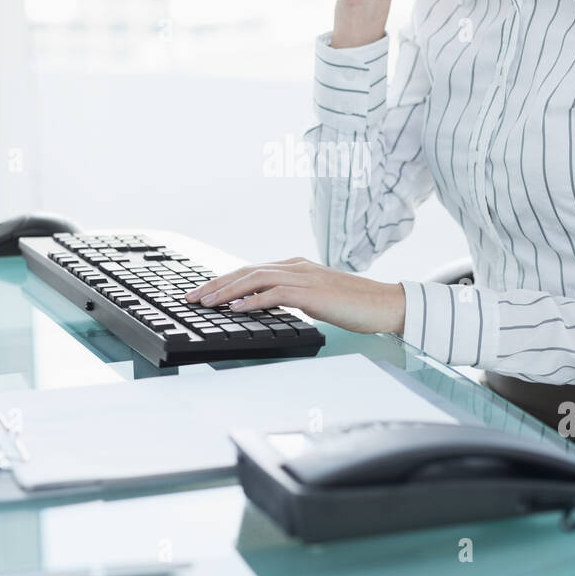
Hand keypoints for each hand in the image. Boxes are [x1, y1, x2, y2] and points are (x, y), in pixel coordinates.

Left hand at [184, 257, 406, 335]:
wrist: (383, 304)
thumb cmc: (353, 305)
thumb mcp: (316, 298)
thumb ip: (292, 297)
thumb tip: (266, 306)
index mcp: (295, 266)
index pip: (251, 270)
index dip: (224, 280)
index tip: (203, 292)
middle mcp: (296, 266)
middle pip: (246, 271)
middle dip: (216, 284)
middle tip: (192, 297)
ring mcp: (304, 277)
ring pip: (255, 279)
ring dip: (227, 291)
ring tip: (206, 303)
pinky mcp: (311, 293)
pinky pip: (275, 294)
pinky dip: (253, 300)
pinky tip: (237, 309)